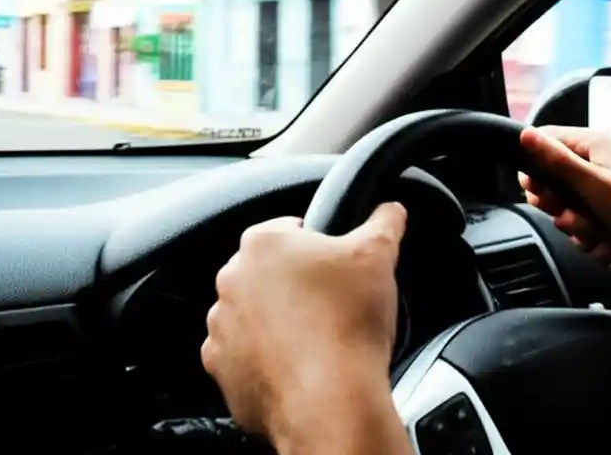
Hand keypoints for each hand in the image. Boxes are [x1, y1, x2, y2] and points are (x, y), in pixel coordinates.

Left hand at [201, 204, 412, 454]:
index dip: (320, 246)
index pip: (290, 229)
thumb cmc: (349, 325)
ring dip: (279, 321)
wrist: (330, 400)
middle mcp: (233, 280)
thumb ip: (383, 222)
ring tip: (318, 337)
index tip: (338, 267)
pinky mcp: (221, 368)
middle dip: (297, 284)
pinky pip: (244, 354)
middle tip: (333, 303)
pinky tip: (300, 364)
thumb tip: (389, 211)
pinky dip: (267, 358)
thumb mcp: (379, 255)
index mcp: (265, 243)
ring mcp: (222, 326)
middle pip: (270, 272)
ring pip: (254, 313)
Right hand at [518, 126, 610, 262]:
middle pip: (552, 182)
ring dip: (579, 228)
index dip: (536, 169)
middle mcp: (597, 162)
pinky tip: (609, 242)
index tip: (540, 190)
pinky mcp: (610, 212)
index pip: (545, 143)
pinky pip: (585, 227)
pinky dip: (594, 239)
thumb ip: (556, 161)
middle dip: (560, 208)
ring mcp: (603, 189)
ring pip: (568, 210)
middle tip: (574, 214)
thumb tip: (523, 135)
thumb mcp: (592, 184)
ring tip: (600, 232)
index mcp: (592, 144)